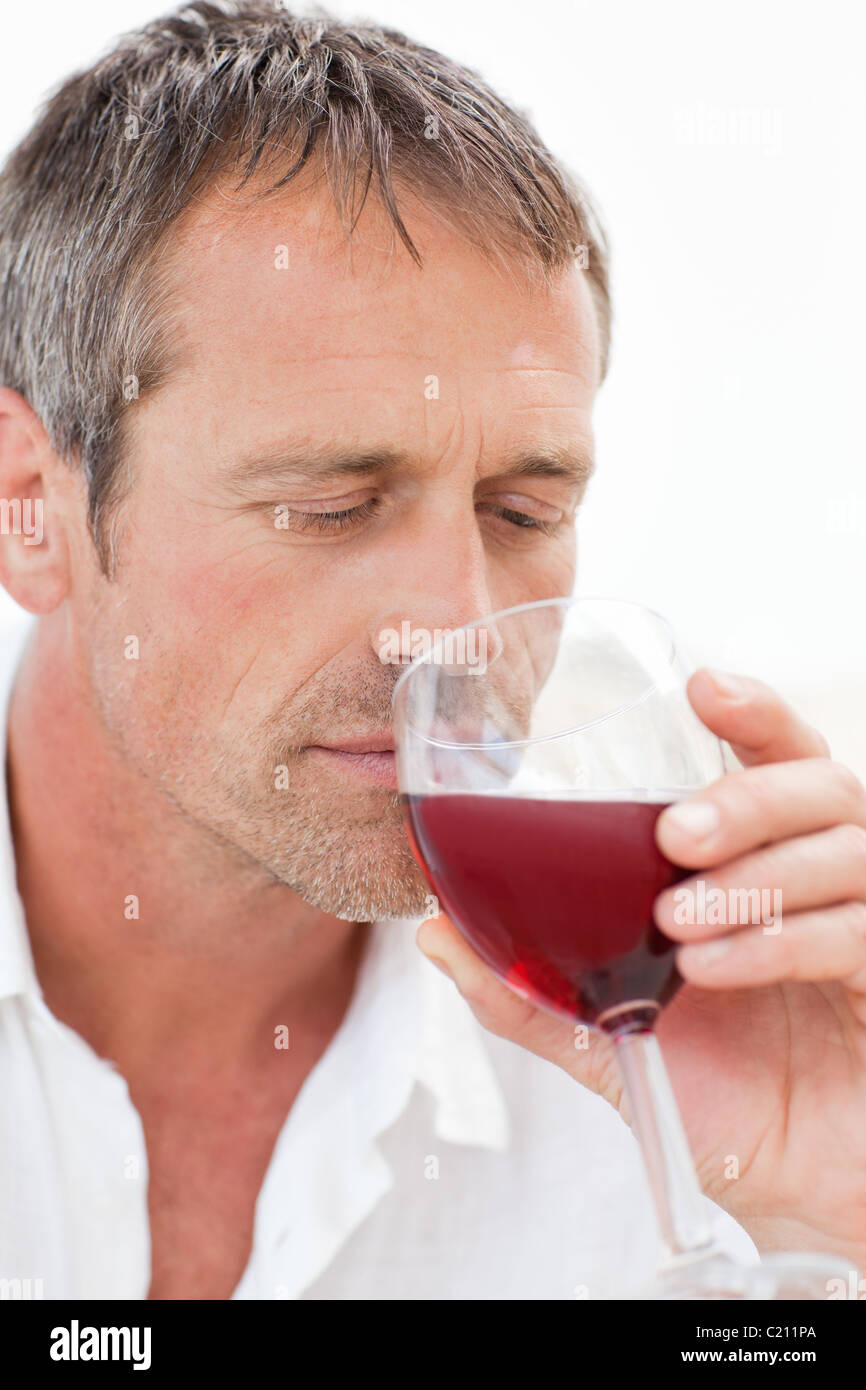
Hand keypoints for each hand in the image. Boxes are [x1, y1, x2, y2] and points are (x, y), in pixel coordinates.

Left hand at [416, 669, 865, 1269]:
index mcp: (769, 866)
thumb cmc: (718, 1098)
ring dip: (757, 876)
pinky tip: (717, 970)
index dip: (753, 713)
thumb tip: (432, 934)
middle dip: (748, 797)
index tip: (700, 686)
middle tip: (671, 835)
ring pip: (850, 850)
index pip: (782, 759)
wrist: (789, 1193)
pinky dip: (784, 942)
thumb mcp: (611, 1038)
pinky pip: (860, 936)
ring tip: (678, 922)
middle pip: (825, 786)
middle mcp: (830, 881)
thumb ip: (532, 990)